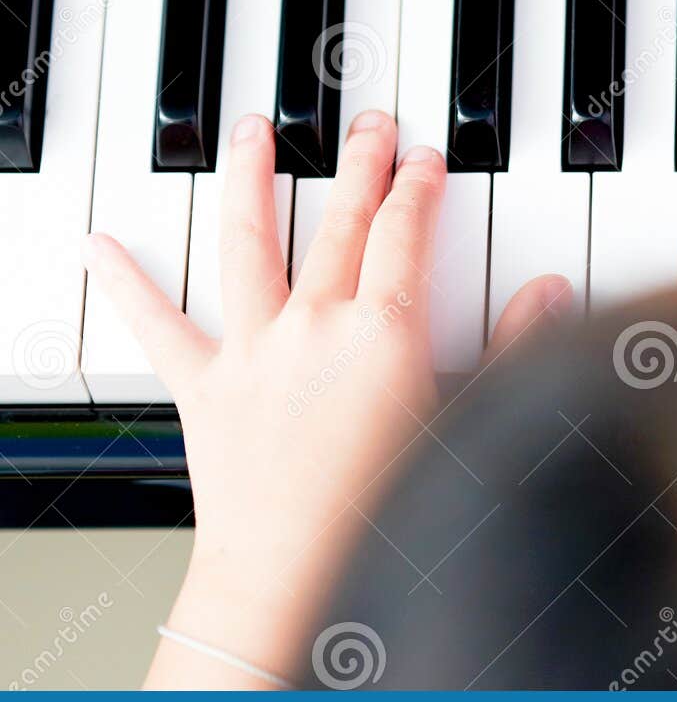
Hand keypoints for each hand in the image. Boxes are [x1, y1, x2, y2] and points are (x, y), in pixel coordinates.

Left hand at [85, 111, 569, 684]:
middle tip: (367, 125)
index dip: (419, 189)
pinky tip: (101, 250)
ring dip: (251, 180)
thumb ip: (511, 349)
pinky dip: (129, 286)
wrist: (297, 576)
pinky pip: (160, 326)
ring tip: (252, 131)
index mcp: (385, 332)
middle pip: (340, 223)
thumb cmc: (386, 515)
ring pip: (248, 244)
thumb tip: (550, 293)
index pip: (407, 234)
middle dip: (359, 166)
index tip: (426, 159)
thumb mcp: (470, 424)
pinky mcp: (204, 385)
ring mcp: (255, 349)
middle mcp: (316, 325)